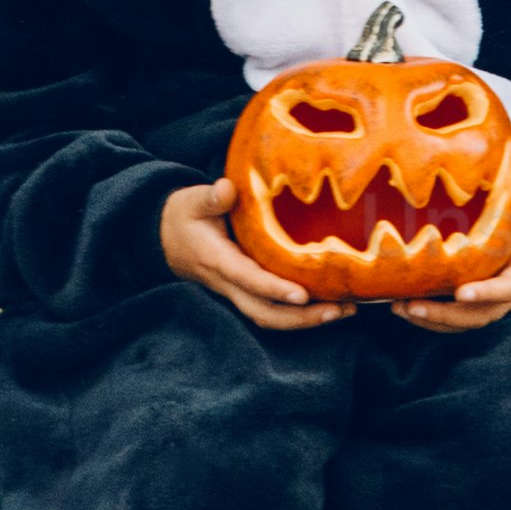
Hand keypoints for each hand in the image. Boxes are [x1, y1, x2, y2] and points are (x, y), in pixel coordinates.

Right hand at [160, 178, 351, 327]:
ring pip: (271, 318)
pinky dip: (302, 315)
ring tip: (344, 311)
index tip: (302, 295)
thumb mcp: (192, 201)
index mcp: (217, 260)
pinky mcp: (248, 294)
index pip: (247, 279)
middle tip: (338, 310)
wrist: (166, 240)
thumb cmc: (185, 217)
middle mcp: (229, 284)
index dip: (274, 289)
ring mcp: (238, 293)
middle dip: (302, 318)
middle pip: (265, 312)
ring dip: (307, 321)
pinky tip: (331, 306)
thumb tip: (227, 188)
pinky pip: (274, 311)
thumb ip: (210, 197)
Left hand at [397, 186, 510, 331]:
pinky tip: (404, 308)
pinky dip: (431, 318)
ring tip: (399, 309)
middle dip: (445, 315)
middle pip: (478, 315)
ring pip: (464, 322)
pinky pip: (457, 318)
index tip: (460, 293)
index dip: (485, 293)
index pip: (507, 289)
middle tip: (412, 306)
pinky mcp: (481, 302)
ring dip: (432, 320)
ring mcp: (495, 302)